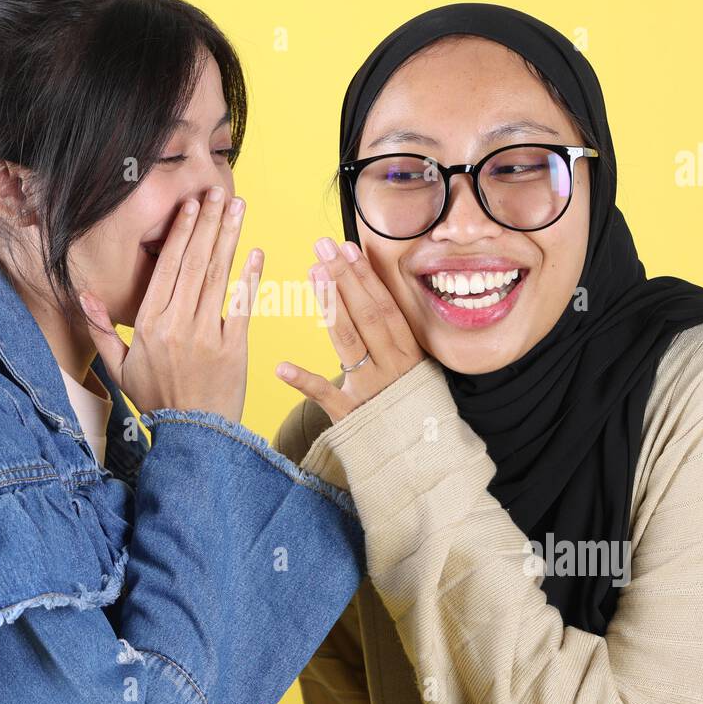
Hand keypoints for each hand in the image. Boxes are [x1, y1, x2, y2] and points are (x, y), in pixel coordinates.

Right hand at [79, 186, 261, 422]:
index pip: (166, 269)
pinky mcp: (234, 348)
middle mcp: (177, 325)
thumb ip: (102, 329)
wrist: (194, 436)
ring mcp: (207, 336)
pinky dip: (250, 279)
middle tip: (217, 192)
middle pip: (193, 264)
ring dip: (229, 239)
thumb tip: (83, 296)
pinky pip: (243, 307)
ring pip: (218, 277)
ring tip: (238, 208)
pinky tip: (256, 253)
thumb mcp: (120, 368)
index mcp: (149, 325)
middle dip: (207, 224)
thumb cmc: (157, 400)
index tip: (190, 206)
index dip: (180, 235)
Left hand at [275, 237, 424, 422]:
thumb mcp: (412, 367)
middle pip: (367, 315)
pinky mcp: (351, 416)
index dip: (365, 276)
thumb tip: (369, 291)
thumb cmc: (410, 404)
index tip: (346, 248)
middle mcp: (392, 367)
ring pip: (349, 343)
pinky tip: (280, 367)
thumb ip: (392, 335)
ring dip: (330, 306)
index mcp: (408, 353)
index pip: (384, 307)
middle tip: (322, 246)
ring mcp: (371, 391)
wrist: (421, 457)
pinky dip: (304, 382)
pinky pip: (325, 397)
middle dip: (344, 277)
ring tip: (313, 273)